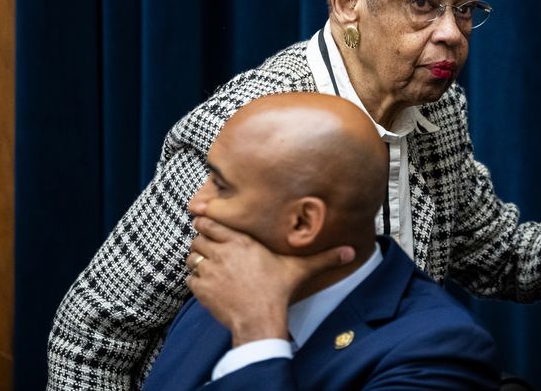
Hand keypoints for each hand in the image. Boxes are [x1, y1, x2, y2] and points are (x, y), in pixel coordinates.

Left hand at [185, 216, 353, 345]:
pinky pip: (190, 277)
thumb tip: (350, 252)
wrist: (259, 319)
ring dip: (199, 259)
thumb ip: (323, 258)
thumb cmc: (277, 292)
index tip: (216, 228)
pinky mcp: (201, 289)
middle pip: (198, 237)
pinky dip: (196, 279)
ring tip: (211, 266)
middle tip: (215, 249)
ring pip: (192, 256)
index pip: (210, 221)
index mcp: (241, 241)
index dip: (209, 223)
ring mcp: (209, 270)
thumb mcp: (300, 270)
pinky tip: (210, 284)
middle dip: (204, 242)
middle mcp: (222, 251)